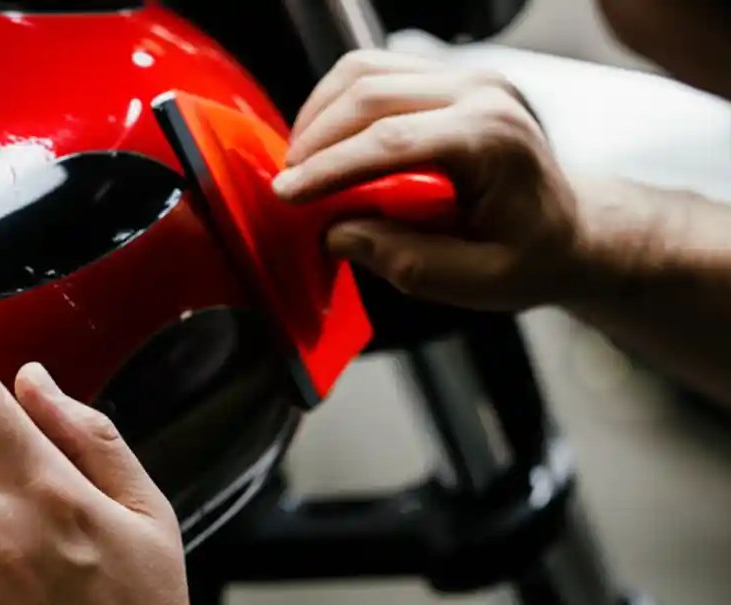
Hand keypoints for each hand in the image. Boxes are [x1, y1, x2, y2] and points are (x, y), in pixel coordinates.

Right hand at [273, 50, 601, 310]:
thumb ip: (405, 260)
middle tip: (287, 188)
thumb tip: (336, 233)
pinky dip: (336, 105)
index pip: (391, 141)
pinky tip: (324, 143)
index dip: (330, 168)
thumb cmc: (531, 257)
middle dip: (316, 141)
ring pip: (365, 72)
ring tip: (301, 166)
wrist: (569, 231)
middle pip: (370, 94)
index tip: (287, 195)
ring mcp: (463, 77)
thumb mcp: (475, 281)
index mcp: (493, 139)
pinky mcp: (444, 78)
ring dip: (320, 116)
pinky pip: (375, 72)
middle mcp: (480, 93)